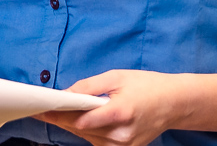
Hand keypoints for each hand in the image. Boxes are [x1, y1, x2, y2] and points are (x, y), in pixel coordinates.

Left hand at [37, 70, 188, 145]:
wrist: (175, 103)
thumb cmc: (147, 86)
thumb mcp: (116, 77)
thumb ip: (88, 86)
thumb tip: (64, 94)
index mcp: (120, 112)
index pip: (80, 119)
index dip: (57, 114)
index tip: (40, 109)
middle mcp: (121, 134)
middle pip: (80, 129)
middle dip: (60, 118)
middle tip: (43, 108)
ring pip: (86, 137)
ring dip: (72, 125)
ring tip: (60, 112)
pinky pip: (97, 142)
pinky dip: (87, 131)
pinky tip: (82, 120)